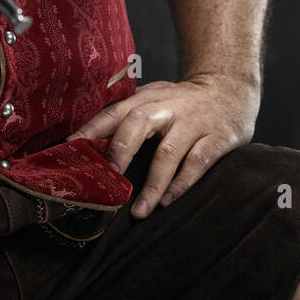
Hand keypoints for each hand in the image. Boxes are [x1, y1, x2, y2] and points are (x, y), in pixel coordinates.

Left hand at [66, 73, 259, 218]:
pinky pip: (197, 163)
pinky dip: (181, 184)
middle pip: (137, 124)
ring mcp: (193, 123)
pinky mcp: (217, 138)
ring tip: (137, 212)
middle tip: (105, 182)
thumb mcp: (154, 97)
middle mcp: (167, 108)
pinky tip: (167, 202)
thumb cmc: (182, 100)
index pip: (114, 112)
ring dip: (152, 185)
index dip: (91, 129)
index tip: (69, 148)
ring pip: (168, 153)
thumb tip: (88, 140)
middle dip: (119, 152)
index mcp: (146, 98)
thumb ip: (127, 115)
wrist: (230, 87)